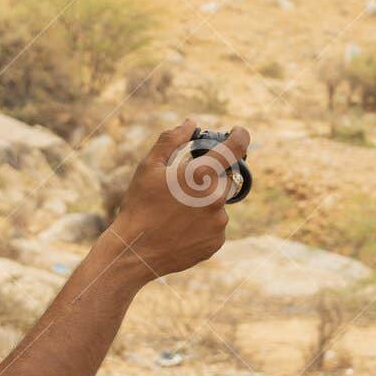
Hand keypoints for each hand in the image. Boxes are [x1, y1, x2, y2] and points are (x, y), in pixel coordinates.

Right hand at [98, 118, 250, 285]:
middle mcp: (216, 198)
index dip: (240, 136)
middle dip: (209, 178)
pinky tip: (180, 228)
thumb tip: (191, 124)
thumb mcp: (149, 166)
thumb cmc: (140, 205)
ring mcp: (219, 223)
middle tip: (185, 187)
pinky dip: (203, 223)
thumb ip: (172, 139)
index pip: (236, 148)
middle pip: (224, 178)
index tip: (238, 132)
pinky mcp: (216, 242)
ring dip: (205, 202)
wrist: (135, 252)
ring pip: (219, 204)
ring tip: (176, 213)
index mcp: (201, 175)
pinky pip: (215, 225)